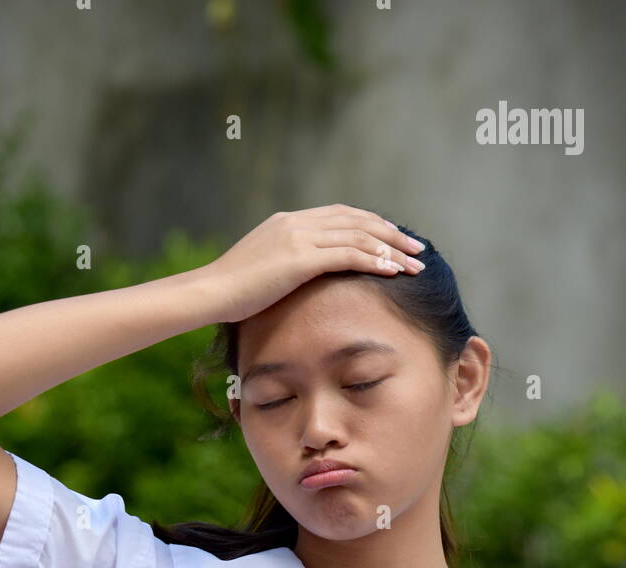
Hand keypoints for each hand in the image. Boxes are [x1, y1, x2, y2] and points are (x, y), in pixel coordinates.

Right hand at [202, 205, 426, 322]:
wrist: (208, 292)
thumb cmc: (230, 292)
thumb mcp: (261, 271)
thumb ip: (284, 266)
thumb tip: (299, 280)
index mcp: (289, 222)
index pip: (342, 216)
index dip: (372, 227)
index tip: (394, 240)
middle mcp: (297, 222)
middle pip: (357, 221)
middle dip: (392, 234)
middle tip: (417, 249)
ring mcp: (298, 237)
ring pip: (358, 236)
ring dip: (391, 249)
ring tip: (415, 264)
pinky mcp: (299, 259)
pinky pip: (347, 255)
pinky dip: (374, 260)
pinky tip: (392, 270)